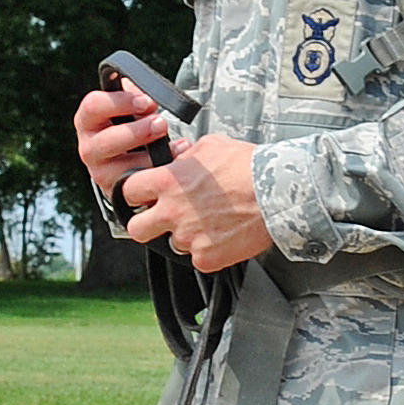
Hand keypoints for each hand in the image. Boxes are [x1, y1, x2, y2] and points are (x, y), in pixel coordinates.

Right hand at [75, 81, 190, 193]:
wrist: (131, 163)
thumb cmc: (129, 129)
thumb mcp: (128, 108)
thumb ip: (132, 95)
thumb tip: (140, 85)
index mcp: (88, 121)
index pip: (93, 106)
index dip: (121, 102)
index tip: (147, 102)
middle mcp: (88, 148)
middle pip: (106, 140)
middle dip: (137, 132)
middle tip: (161, 124)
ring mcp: (101, 173)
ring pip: (121, 167)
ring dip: (150, 155)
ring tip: (173, 144)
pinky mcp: (117, 192)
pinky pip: (138, 185)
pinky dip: (160, 171)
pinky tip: (176, 158)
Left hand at [119, 135, 271, 271]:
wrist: (276, 192)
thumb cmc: (247, 166)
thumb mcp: (209, 146)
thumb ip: (184, 157)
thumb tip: (174, 159)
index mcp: (167, 182)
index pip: (127, 192)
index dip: (135, 193)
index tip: (144, 195)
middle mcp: (172, 212)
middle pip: (135, 229)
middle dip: (146, 224)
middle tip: (163, 218)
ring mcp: (188, 238)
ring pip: (171, 244)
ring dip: (183, 236)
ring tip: (207, 223)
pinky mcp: (206, 257)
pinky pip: (197, 258)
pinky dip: (207, 250)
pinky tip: (222, 235)